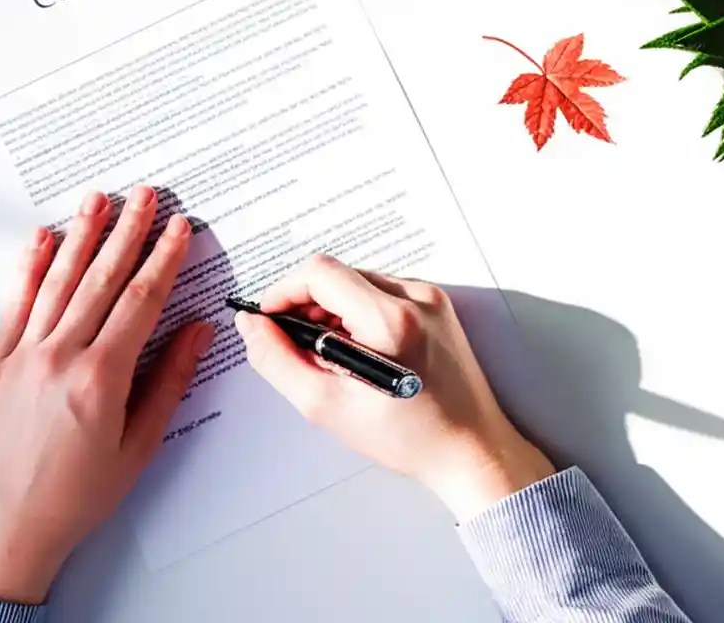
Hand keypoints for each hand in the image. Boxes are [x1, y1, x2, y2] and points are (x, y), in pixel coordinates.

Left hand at [0, 187, 213, 603]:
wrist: (11, 524)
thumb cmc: (80, 493)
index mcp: (101, 377)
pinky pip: (16, 303)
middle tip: (146, 195)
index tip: (179, 228)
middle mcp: (59, 357)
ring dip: (83, 236)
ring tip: (99, 200)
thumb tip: (197, 331)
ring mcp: (23, 356)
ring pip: (59, 281)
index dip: (163, 258)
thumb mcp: (141, 443)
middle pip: (101, 279)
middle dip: (128, 232)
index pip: (141, 300)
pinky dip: (30, 268)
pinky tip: (44, 239)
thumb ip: (168, 379)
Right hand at [234, 254, 553, 521]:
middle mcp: (416, 298)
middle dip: (307, 306)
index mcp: (390, 320)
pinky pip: (384, 295)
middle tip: (299, 348)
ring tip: (333, 358)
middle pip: (338, 276)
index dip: (283, 292)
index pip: (319, 272)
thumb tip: (251, 326)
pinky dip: (362, 316)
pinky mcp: (439, 308)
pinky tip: (361, 353)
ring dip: (334, 312)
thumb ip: (278, 361)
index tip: (269, 320)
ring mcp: (431, 300)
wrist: (471, 450)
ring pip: (360, 283)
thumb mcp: (327, 407)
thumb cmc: (409, 438)